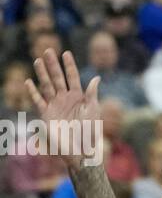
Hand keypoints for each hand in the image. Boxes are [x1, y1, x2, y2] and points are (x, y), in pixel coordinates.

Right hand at [27, 50, 100, 169]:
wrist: (79, 148)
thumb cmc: (90, 130)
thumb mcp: (93, 109)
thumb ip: (91, 93)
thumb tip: (96, 77)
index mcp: (79, 96)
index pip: (73, 76)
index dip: (69, 65)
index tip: (66, 52)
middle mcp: (66, 98)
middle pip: (58, 77)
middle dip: (53, 64)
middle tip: (48, 50)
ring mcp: (55, 105)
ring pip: (47, 85)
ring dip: (42, 73)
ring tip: (38, 60)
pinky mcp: (46, 114)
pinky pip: (38, 100)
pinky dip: (33, 91)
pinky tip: (29, 82)